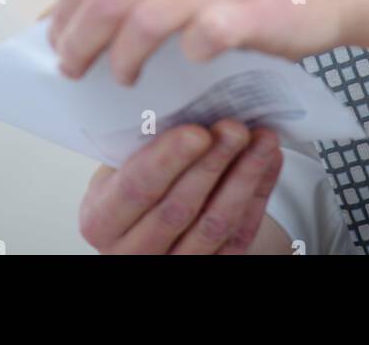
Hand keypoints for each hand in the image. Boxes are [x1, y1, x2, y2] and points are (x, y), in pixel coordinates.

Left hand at [48, 0, 361, 83]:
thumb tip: (80, 6)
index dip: (64, 9)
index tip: (53, 37)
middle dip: (77, 41)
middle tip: (70, 68)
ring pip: (140, 21)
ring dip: (118, 59)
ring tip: (119, 78)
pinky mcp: (250, 8)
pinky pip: (198, 39)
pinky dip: (183, 59)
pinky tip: (183, 69)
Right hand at [78, 119, 283, 253]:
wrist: (144, 217)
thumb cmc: (131, 180)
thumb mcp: (118, 163)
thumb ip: (140, 143)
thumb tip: (183, 101)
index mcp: (101, 218)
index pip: (136, 187)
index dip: (168, 159)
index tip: (198, 131)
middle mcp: (132, 250)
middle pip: (179, 208)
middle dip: (212, 163)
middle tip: (236, 127)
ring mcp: (172, 264)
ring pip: (214, 225)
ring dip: (243, 177)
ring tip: (261, 140)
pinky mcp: (209, 268)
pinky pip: (238, 236)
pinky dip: (257, 194)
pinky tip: (268, 161)